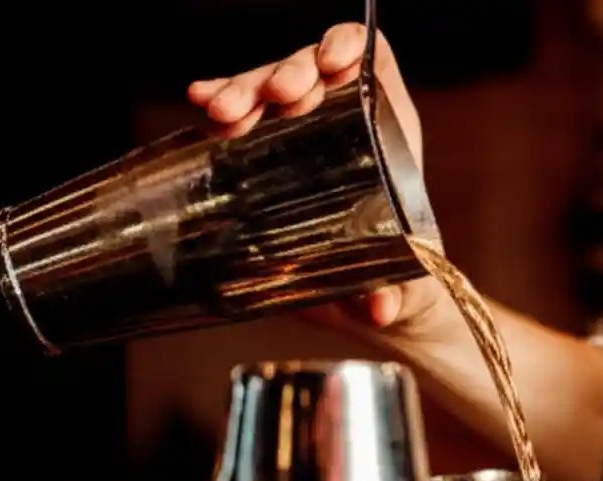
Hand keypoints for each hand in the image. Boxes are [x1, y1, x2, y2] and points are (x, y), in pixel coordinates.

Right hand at [186, 23, 447, 338]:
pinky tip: (199, 100)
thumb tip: (381, 309)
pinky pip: (238, 115)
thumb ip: (398, 293)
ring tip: (222, 112)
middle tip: (269, 97)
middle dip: (284, 73)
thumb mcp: (402, 285)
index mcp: (387, 134)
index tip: (327, 62)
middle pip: (310, 71)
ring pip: (267, 89)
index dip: (348, 49)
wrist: (367, 304)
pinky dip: (218, 100)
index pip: (372, 65)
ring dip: (242, 89)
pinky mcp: (260, 157)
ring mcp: (297, 136)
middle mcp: (343, 123)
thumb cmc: (397, 280)